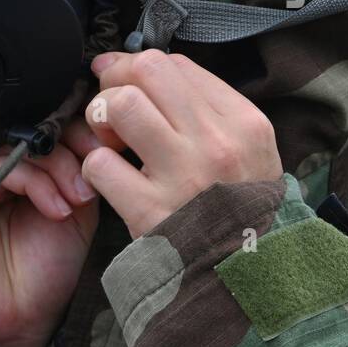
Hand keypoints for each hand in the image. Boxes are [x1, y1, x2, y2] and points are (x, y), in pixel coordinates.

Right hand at [0, 130, 99, 346]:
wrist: (28, 315)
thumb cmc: (50, 263)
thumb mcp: (77, 200)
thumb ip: (81, 162)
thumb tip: (95, 126)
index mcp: (14, 158)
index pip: (46, 122)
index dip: (81, 130)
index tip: (112, 149)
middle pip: (33, 128)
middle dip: (74, 147)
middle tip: (95, 176)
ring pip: (20, 145)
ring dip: (59, 169)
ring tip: (77, 201)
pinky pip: (0, 168)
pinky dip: (38, 184)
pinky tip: (58, 210)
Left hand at [81, 50, 283, 237]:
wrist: (247, 281)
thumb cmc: (243, 211)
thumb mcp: (252, 154)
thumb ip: (213, 114)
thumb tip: (152, 75)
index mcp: (244, 123)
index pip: (177, 65)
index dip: (138, 66)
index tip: (123, 79)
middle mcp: (217, 143)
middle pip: (147, 71)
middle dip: (115, 80)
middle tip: (108, 104)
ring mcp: (184, 176)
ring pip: (121, 107)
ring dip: (101, 118)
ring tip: (109, 141)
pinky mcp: (151, 213)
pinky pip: (100, 164)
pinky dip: (95, 168)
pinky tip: (109, 180)